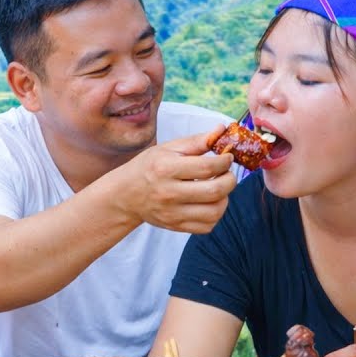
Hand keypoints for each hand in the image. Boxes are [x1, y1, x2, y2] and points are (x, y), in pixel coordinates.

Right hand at [120, 130, 234, 233]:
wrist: (126, 195)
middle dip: (230, 180)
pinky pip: (207, 226)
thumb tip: (221, 130)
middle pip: (215, 191)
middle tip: (226, 173)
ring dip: (224, 198)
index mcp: (165, 169)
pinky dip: (215, 214)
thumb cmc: (148, 167)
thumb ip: (196, 141)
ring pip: (214, 212)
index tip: (227, 157)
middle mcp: (168, 193)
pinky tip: (208, 203)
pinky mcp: (175, 226)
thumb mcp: (167, 148)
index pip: (207, 167)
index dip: (224, 161)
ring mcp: (172, 213)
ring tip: (218, 189)